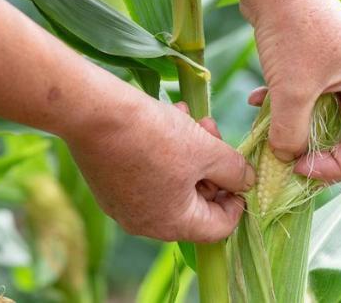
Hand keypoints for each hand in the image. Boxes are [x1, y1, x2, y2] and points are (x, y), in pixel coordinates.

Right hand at [64, 99, 254, 242]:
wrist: (92, 112)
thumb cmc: (153, 135)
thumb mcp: (206, 150)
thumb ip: (234, 170)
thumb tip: (247, 181)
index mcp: (172, 224)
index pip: (219, 227)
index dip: (237, 200)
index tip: (240, 172)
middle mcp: (146, 224)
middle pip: (196, 203)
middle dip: (211, 167)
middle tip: (214, 133)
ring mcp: (124, 206)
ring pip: (174, 183)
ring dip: (191, 152)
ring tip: (193, 119)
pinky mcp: (109, 185)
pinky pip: (150, 174)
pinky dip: (166, 151)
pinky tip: (170, 118)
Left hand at [205, 0, 340, 181]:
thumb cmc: (292, 32)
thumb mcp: (292, 91)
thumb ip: (291, 133)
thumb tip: (285, 159)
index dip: (337, 165)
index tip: (303, 169)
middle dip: (314, 148)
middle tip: (286, 160)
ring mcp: (340, 66)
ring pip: (322, 114)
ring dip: (294, 126)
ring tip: (268, 131)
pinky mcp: (316, 59)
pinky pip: (307, 94)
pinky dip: (284, 103)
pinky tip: (257, 100)